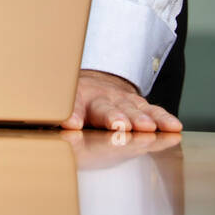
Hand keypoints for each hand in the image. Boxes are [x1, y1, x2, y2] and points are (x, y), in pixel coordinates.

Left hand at [61, 69, 181, 131]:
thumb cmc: (75, 103)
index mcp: (75, 99)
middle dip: (112, 117)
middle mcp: (99, 98)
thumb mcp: (61, 107)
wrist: (96, 84)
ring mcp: (121, 101)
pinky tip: (174, 127)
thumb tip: (40, 130)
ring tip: (146, 127)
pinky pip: (153, 111)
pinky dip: (163, 119)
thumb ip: (55, 120)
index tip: (71, 123)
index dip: (72, 114)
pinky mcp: (139, 105)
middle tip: (118, 125)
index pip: (72, 105)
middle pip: (104, 108)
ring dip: (139, 118)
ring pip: (131, 109)